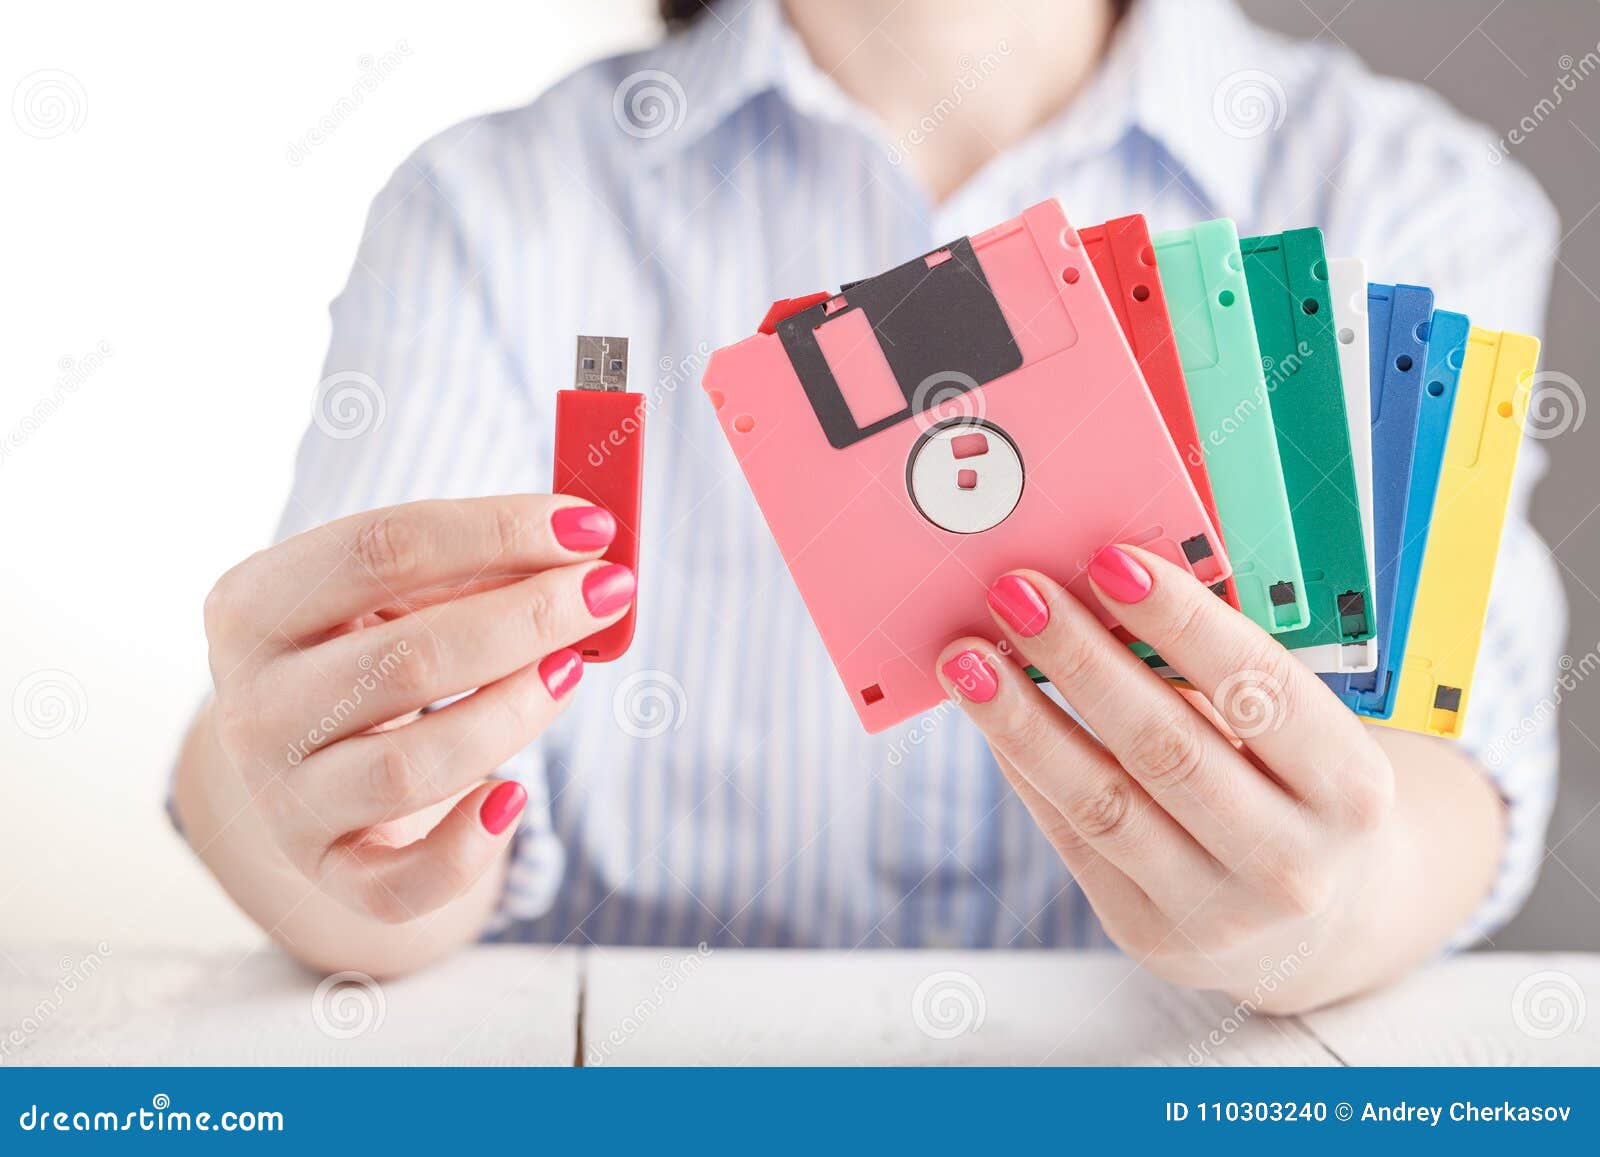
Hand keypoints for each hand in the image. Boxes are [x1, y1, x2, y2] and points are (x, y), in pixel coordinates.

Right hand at [200, 495, 634, 923]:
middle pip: (405, 658)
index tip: (589, 525)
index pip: (380, 550)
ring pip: (411, 766)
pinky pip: (400, 885)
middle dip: (528, 618)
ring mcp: (282, 799)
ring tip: (571, 670)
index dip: (496, 530)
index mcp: (252, 607)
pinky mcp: (328, 872)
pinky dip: (468, 849)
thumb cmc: (370, 649)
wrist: (307, 756)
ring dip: (515, 713)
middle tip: (606, 591)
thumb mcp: (396, 592)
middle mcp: (251, 707)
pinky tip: (514, 798)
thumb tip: (584, 551)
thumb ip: (473, 566)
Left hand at [937, 545, 1399, 1009]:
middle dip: (1079, 659)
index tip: (1109, 560)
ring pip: (1101, 801)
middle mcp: (1293, 861)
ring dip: (1022, 719)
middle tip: (1016, 593)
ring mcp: (1220, 913)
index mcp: (1351, 787)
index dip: (1180, 622)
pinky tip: (992, 717)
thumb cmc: (1299, 791)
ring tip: (969, 659)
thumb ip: (1223, 671)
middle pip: (1165, 745)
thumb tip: (1106, 583)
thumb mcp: (1302, 735)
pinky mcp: (1152, 936)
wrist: (1324, 927)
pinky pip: (1073, 839)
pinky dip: (1027, 769)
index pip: (1258, 689)